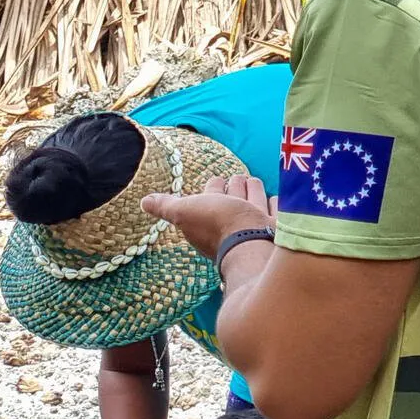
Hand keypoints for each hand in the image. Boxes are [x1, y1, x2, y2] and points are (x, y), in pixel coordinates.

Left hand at [143, 175, 275, 260]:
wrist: (252, 240)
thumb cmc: (217, 224)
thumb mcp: (184, 211)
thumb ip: (166, 206)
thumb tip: (144, 202)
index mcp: (209, 216)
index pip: (211, 195)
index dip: (212, 187)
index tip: (216, 179)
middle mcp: (231, 220)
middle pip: (233, 198)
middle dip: (234, 187)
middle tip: (237, 178)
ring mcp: (254, 223)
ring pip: (253, 200)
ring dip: (252, 190)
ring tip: (253, 180)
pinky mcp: (275, 225)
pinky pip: (275, 209)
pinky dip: (273, 203)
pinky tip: (274, 198)